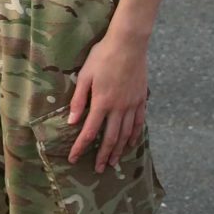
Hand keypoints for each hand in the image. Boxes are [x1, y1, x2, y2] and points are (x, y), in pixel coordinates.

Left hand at [68, 30, 148, 171]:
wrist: (129, 43)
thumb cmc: (103, 56)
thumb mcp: (85, 75)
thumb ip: (79, 99)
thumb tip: (72, 121)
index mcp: (102, 102)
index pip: (89, 131)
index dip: (81, 147)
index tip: (74, 158)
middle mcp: (118, 108)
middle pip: (110, 138)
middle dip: (102, 155)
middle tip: (97, 169)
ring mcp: (132, 104)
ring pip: (126, 134)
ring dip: (119, 150)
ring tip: (113, 162)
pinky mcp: (141, 99)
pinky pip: (138, 123)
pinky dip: (134, 136)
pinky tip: (131, 143)